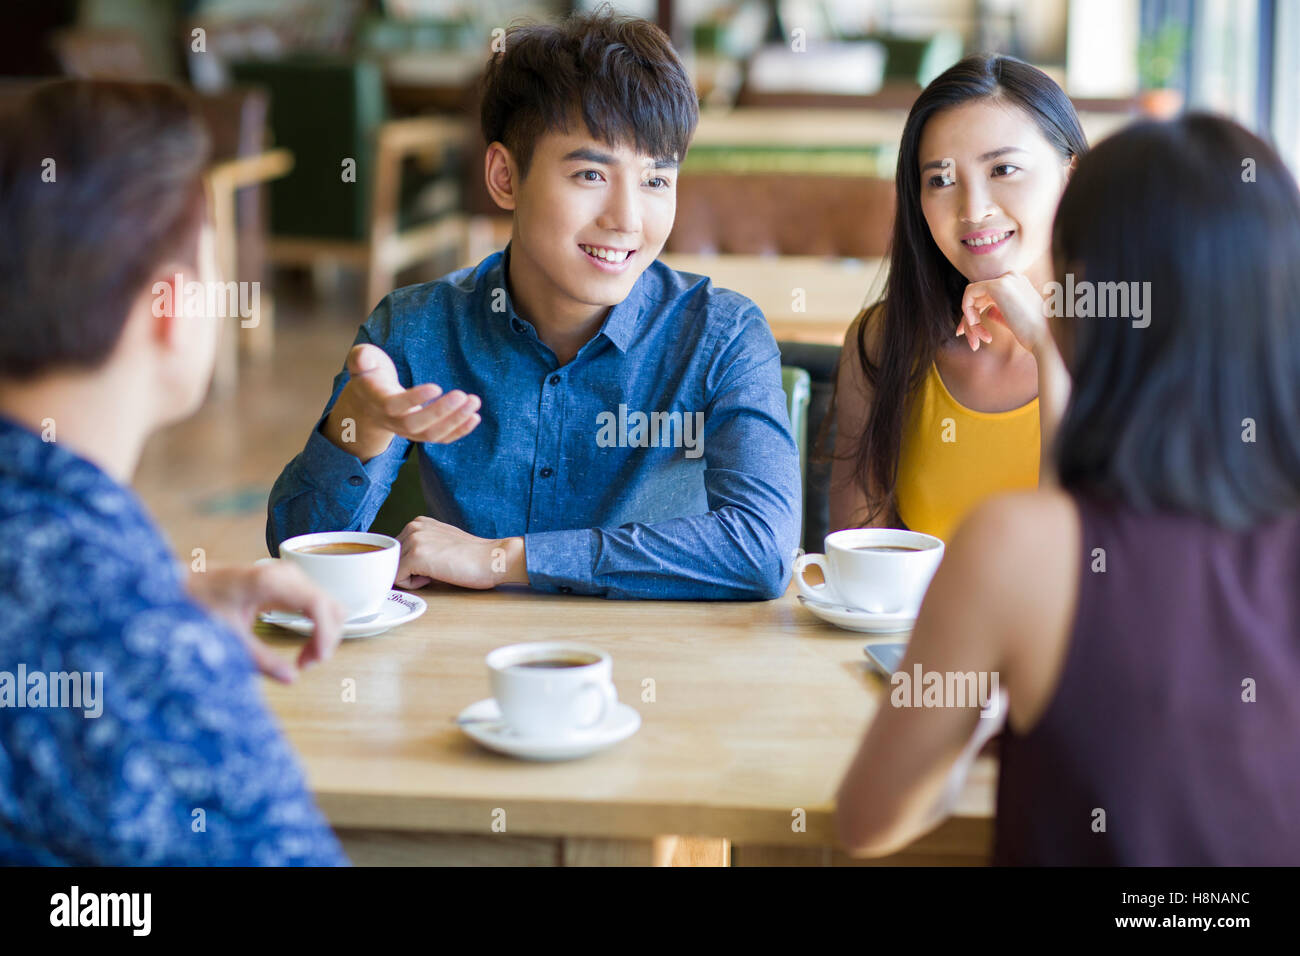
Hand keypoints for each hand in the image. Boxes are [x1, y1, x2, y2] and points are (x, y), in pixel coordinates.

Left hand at [186, 563, 346, 682]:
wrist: (182, 584)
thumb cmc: (198, 604)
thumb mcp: (228, 637)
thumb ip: (261, 659)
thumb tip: (291, 679)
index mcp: (271, 582)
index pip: (318, 605)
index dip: (325, 635)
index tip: (315, 661)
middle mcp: (286, 574)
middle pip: (332, 606)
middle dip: (327, 638)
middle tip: (305, 665)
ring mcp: (290, 577)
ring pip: (329, 606)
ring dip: (325, 634)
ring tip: (304, 657)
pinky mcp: (288, 583)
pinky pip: (317, 605)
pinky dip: (317, 626)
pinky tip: (302, 643)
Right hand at [326, 344, 481, 459]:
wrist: (368, 401)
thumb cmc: (369, 374)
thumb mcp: (360, 360)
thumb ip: (361, 357)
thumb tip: (363, 358)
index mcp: (378, 400)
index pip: (395, 406)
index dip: (414, 399)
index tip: (437, 387)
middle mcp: (392, 420)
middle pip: (415, 425)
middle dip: (440, 412)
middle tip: (461, 395)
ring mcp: (407, 430)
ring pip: (431, 435)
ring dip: (455, 421)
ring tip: (474, 402)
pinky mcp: (421, 433)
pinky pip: (440, 439)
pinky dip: (459, 431)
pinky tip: (474, 417)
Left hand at [395, 516, 527, 589]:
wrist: (493, 559)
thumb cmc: (471, 558)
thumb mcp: (440, 543)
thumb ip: (419, 548)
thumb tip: (397, 566)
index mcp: (418, 523)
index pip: (395, 552)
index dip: (409, 566)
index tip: (431, 567)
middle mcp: (413, 527)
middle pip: (392, 561)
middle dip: (409, 571)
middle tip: (436, 569)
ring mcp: (414, 539)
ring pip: (393, 570)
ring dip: (412, 577)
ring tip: (438, 571)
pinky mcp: (416, 555)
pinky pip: (398, 579)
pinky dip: (415, 584)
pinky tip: (436, 576)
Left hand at [955, 272, 1050, 353]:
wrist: (1043, 338)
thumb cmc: (1032, 334)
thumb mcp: (1013, 320)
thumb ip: (1000, 313)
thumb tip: (988, 312)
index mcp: (1017, 283)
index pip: (987, 295)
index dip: (975, 313)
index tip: (969, 333)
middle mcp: (1012, 277)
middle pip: (978, 296)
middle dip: (970, 321)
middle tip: (973, 343)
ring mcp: (1005, 279)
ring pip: (972, 297)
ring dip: (970, 322)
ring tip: (977, 340)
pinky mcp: (997, 285)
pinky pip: (969, 293)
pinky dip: (967, 310)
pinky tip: (975, 324)